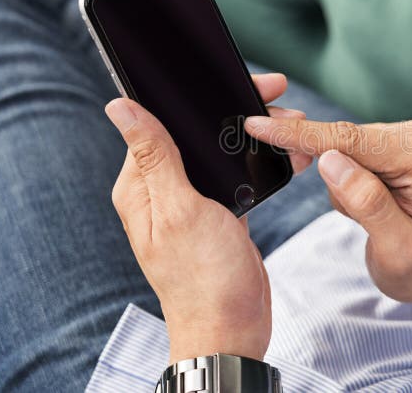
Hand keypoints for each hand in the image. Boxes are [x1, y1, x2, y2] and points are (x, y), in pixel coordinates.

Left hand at [105, 73, 307, 363]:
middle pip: (196, 133)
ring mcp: (192, 203)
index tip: (241, 81)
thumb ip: (155, 156)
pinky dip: (259, 163)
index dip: (200, 97)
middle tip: (279, 101)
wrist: (232, 328)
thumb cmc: (202, 278)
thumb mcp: (180, 210)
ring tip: (292, 127)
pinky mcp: (218, 214)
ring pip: (221, 152)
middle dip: (238, 113)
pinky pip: (236, 176)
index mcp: (142, 185)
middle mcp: (164, 190)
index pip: (162, 123)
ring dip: (254, 137)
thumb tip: (119, 107)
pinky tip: (285, 156)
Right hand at [244, 117, 411, 326]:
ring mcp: (406, 136)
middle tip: (353, 216)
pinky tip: (369, 207)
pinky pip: (347, 154)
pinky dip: (346, 182)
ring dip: (342, 186)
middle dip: (330, 176)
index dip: (299, 134)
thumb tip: (330, 160)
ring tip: (370, 219)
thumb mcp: (399, 249)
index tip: (256, 124)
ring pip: (341, 148)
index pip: (349, 139)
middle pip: (343, 140)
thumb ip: (367, 203)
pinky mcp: (393, 143)